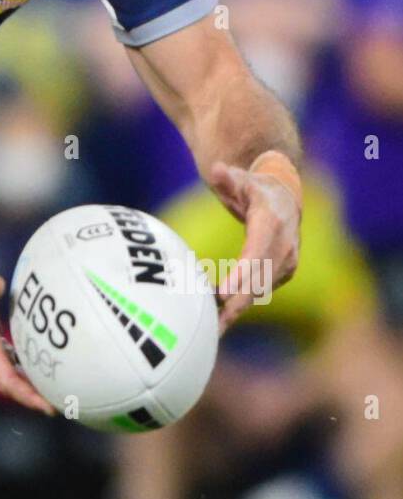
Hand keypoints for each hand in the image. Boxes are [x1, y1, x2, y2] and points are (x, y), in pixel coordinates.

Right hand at [0, 252, 55, 415]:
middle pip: (9, 385)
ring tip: (59, 393)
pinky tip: (42, 371)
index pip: (5, 379)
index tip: (48, 407)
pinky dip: (24, 372)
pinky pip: (7, 365)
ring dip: (30, 387)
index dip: (26, 396)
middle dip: (34, 398)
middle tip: (66, 404)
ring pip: (8, 377)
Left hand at [210, 161, 300, 333]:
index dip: (240, 274)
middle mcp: (285, 246)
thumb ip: (228, 177)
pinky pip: (261, 291)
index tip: (222, 292)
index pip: (256, 252)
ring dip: (237, 309)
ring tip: (211, 328)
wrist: (284, 198)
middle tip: (212, 322)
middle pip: (259, 278)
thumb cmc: (254, 188)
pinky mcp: (283, 273)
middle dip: (236, 301)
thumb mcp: (241, 179)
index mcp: (272, 223)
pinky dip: (242, 304)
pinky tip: (219, 320)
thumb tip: (217, 170)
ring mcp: (287, 262)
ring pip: (261, 290)